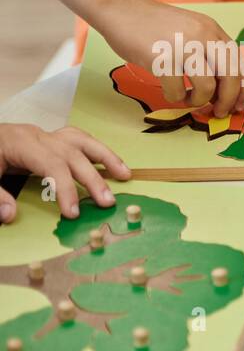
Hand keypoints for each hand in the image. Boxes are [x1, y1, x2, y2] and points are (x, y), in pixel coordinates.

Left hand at [0, 124, 129, 220]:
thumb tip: (10, 215)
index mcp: (19, 142)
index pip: (51, 164)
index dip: (65, 188)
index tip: (72, 213)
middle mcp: (37, 136)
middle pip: (73, 153)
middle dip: (92, 178)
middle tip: (107, 202)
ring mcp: (44, 135)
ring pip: (81, 140)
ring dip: (106, 157)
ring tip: (125, 175)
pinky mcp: (47, 138)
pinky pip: (77, 139)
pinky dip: (96, 150)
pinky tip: (109, 163)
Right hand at [97, 0, 243, 116]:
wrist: (120, 8)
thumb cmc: (156, 26)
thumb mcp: (192, 31)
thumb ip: (209, 53)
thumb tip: (226, 91)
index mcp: (213, 30)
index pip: (240, 64)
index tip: (240, 105)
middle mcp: (203, 35)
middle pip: (231, 77)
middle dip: (228, 101)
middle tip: (219, 112)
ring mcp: (182, 45)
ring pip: (207, 87)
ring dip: (199, 101)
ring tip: (188, 99)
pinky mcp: (161, 57)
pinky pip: (177, 90)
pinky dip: (175, 97)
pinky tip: (170, 90)